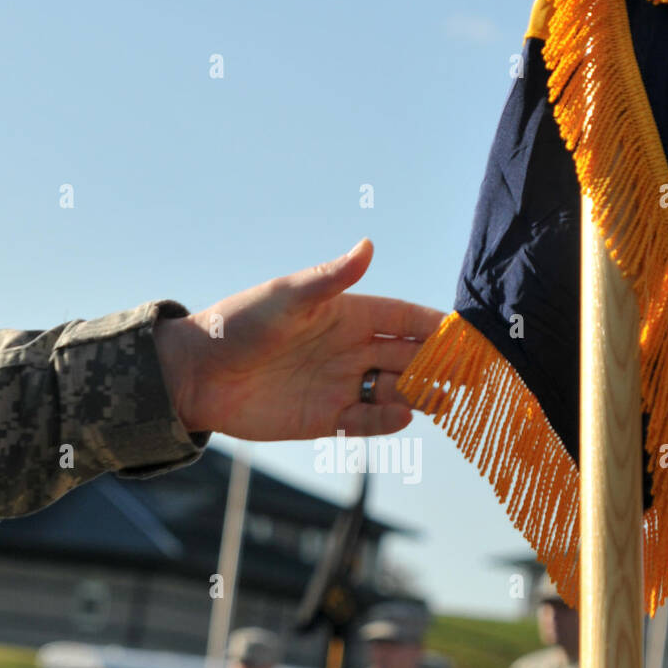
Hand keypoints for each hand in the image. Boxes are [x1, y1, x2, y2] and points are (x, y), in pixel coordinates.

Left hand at [153, 239, 442, 439]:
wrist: (195, 376)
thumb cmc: (236, 326)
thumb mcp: (285, 298)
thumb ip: (330, 279)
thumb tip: (368, 245)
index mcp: (345, 314)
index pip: (404, 317)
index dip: (435, 325)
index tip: (467, 335)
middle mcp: (349, 349)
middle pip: (407, 356)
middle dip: (439, 363)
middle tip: (471, 374)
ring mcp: (339, 384)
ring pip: (394, 390)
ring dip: (419, 394)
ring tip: (441, 398)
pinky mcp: (325, 418)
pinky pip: (367, 421)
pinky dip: (387, 420)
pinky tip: (403, 416)